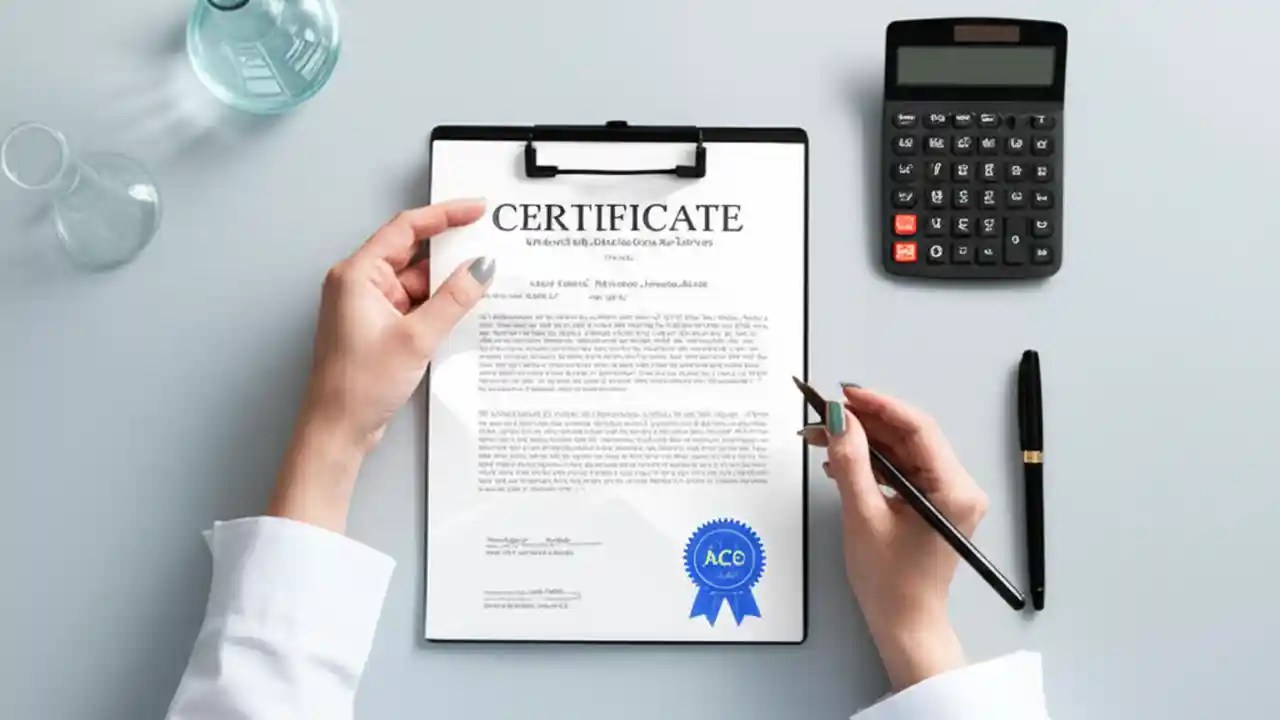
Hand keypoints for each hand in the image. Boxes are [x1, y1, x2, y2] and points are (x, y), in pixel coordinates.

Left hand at [269, 200, 494, 531]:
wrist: (337, 429)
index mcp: (357, 275)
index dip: (444, 215)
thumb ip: (454, 298)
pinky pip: (413, 303)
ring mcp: (368, 306)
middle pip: (411, 253)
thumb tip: (481, 268)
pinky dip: (436, 304)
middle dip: (449, 252)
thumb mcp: (417, 337)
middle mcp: (358, 284)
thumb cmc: (358, 386)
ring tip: (480, 284)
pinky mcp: (377, 327)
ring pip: (415, 281)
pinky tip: (460, 310)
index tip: (475, 210)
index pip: (406, 228)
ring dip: (444, 284)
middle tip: (486, 245)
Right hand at [801, 385, 987, 690]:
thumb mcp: (863, 516)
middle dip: (863, 423)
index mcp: (954, 489)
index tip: (844, 395)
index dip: (879, 406)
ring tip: (820, 437)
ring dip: (861, 442)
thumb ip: (850, 462)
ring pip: (900, 450)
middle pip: (909, 436)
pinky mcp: (929, 501)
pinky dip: (869, 462)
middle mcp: (958, 486)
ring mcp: (945, 493)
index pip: (919, 429)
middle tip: (823, 415)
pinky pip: (899, 468)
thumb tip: (838, 420)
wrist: (903, 623)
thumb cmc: (889, 581)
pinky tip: (838, 461)